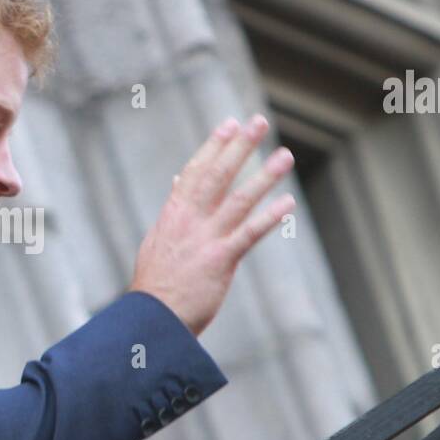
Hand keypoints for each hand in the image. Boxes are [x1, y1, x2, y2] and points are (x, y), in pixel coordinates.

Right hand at [129, 113, 293, 336]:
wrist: (152, 317)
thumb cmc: (156, 282)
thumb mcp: (158, 239)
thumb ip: (173, 209)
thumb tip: (178, 180)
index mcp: (173, 213)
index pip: (195, 171)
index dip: (213, 146)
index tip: (230, 124)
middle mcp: (190, 220)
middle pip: (218, 175)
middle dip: (239, 147)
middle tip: (258, 122)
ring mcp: (206, 239)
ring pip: (239, 199)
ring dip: (264, 176)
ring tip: (285, 156)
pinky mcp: (220, 260)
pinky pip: (249, 234)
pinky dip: (269, 217)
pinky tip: (287, 202)